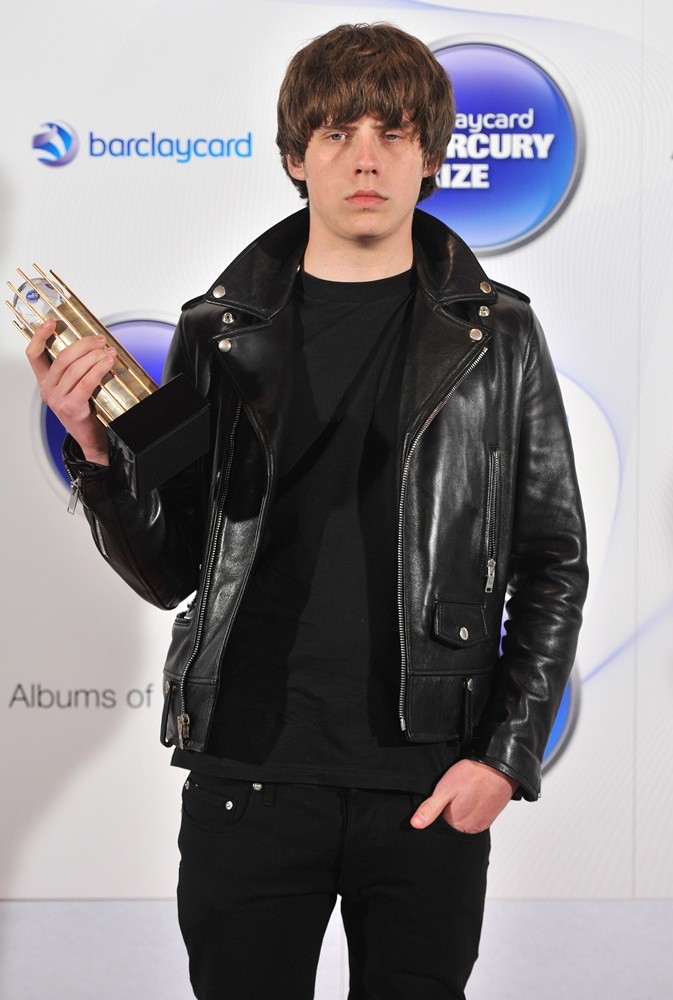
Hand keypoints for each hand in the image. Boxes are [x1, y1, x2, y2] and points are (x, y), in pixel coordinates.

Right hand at [25, 319, 115, 464]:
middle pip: (62, 357)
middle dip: (83, 344)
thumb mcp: (75, 388)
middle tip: (100, 340)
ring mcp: (57, 399)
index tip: (51, 323)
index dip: (40, 336)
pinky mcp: (70, 406)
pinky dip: (98, 369)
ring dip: (94, 355)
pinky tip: (107, 363)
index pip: (34, 355)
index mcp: (45, 382)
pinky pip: (86, 382)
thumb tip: (93, 346)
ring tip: (108, 351)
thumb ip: (77, 370)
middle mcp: (47, 389)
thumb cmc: (86, 411)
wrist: (91, 439)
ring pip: (75, 368)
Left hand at [410, 759, 518, 833]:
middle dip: (451, 808)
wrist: (499, 767)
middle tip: (456, 791)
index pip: (440, 822)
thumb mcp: (445, 789)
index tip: (444, 795)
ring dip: (463, 806)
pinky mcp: (491, 816)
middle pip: (453, 821)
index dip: (440, 807)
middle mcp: (471, 828)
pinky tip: (474, 793)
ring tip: (466, 791)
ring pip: (465, 817)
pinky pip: (477, 814)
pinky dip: (474, 805)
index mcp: (457, 825)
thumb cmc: (472, 776)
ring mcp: (483, 823)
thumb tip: (415, 824)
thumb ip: (430, 808)